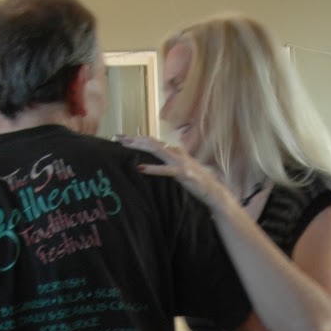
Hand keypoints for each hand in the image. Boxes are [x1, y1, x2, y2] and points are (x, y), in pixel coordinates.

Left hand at [116, 135, 236, 211]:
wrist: (214, 192)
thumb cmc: (196, 183)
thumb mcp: (180, 169)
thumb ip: (169, 162)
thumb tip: (154, 160)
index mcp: (175, 151)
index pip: (153, 141)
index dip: (136, 138)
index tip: (120, 138)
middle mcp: (177, 152)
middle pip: (151, 141)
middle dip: (133, 138)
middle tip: (116, 138)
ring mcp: (180, 162)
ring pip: (156, 149)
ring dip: (139, 146)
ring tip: (124, 145)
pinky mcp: (183, 174)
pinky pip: (165, 170)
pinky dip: (152, 169)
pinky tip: (140, 168)